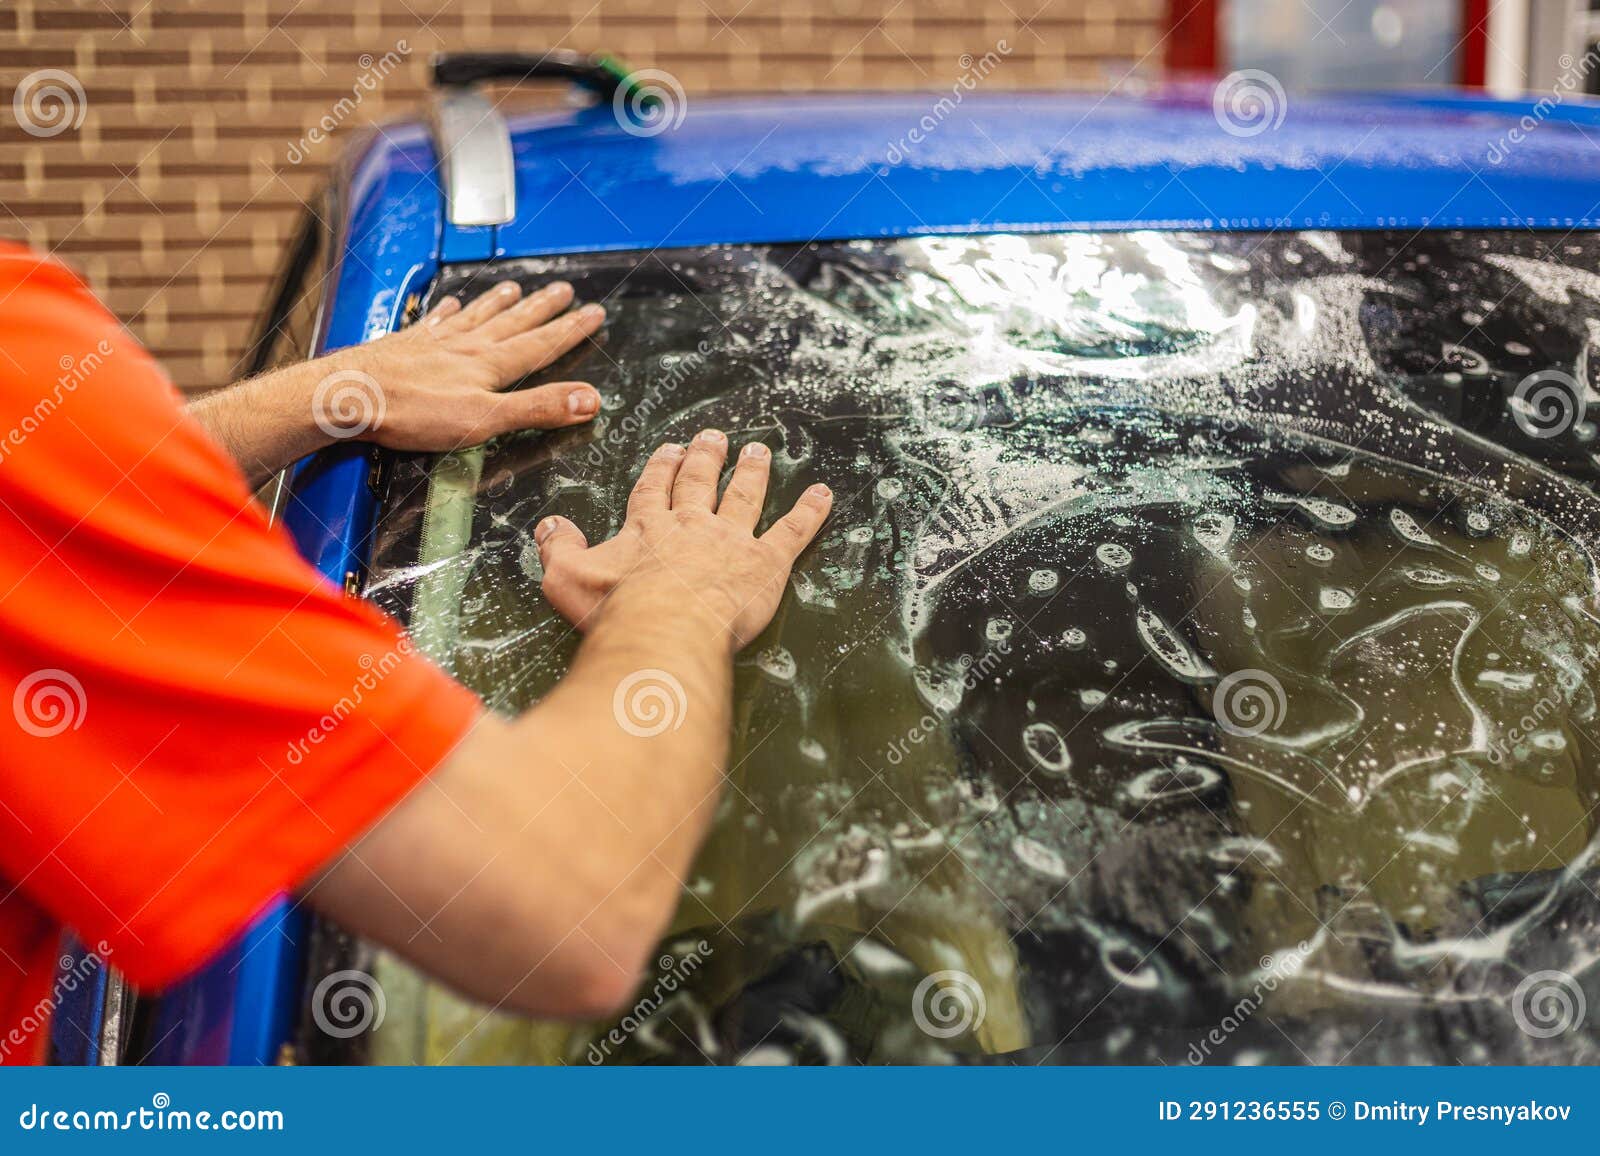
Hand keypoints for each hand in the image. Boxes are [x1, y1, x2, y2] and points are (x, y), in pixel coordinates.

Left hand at [326, 280, 605, 450]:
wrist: (349, 397)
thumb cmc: (413, 413)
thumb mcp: (486, 420)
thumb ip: (537, 408)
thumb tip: (589, 399)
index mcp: (490, 365)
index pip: (541, 344)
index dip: (570, 330)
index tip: (593, 313)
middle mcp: (467, 346)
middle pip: (513, 322)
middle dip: (542, 308)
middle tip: (564, 291)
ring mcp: (435, 342)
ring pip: (477, 316)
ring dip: (500, 302)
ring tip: (516, 288)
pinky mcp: (406, 345)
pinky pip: (436, 321)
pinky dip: (450, 311)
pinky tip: (454, 303)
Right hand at [536, 430, 832, 648]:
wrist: (664, 630)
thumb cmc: (616, 611)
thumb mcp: (566, 579)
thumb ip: (557, 549)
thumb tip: (548, 525)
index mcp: (648, 528)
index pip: (655, 489)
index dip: (662, 469)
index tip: (670, 450)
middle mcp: (691, 526)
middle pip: (700, 483)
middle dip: (706, 458)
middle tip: (713, 437)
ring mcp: (731, 541)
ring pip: (745, 497)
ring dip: (753, 472)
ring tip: (759, 450)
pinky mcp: (766, 563)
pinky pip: (793, 532)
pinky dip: (811, 512)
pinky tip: (824, 494)